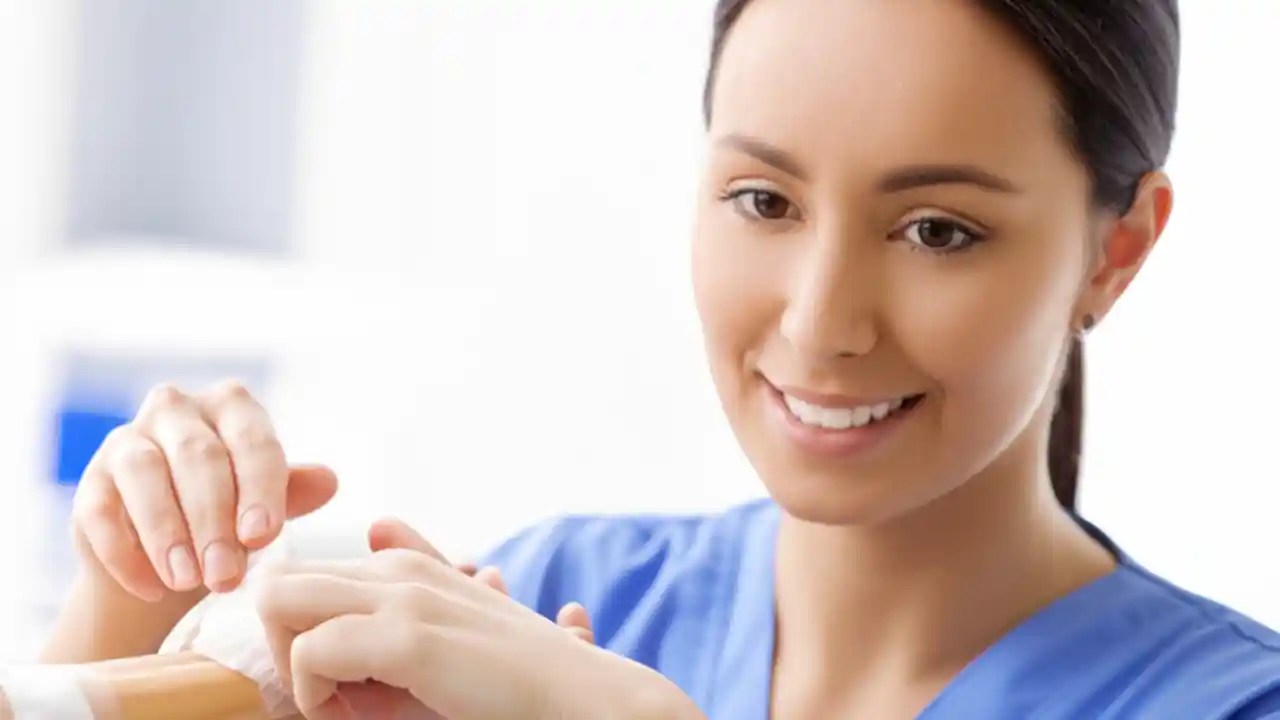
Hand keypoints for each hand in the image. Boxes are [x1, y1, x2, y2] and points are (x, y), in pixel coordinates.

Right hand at [71, 380, 337, 601]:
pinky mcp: (90, 481)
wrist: (171, 565)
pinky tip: (153, 589)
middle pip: (198, 458)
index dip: (260, 489)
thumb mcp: (267, 508)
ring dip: (168, 533)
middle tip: (227, 576)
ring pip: (144, 475)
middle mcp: (176, 410)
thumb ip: (293, 493)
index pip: (253, 440)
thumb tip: (328, 481)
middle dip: (214, 521)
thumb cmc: (231, 520)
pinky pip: (100, 512)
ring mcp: (127, 441)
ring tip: (187, 582)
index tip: (264, 538)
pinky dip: (126, 554)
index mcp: (232, 406)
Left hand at [257, 533, 693, 719]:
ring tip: (344, 703)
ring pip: (276, 601)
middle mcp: (397, 570)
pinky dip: (316, 696)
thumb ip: (415, 579)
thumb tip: (381, 526)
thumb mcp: (456, 626)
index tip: (334, 678)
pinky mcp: (409, 638)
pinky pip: (311, 653)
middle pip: (276, 580)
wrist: (583, 701)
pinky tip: (361, 714)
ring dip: (292, 663)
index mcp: (404, 569)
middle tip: (329, 690)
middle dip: (279, 641)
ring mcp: (402, 597)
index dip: (296, 632)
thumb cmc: (515, 682)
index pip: (299, 576)